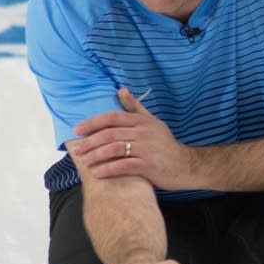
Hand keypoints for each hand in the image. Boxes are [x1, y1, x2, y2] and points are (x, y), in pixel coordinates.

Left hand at [68, 87, 195, 188]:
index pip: (113, 117)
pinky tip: (98, 173)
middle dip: (90, 141)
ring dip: (97, 155)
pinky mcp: (149, 166)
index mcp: (142, 121)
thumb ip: (135, 107)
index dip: (93, 123)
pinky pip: (124, 166)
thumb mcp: (152, 122)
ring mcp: (147, 149)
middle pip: (111, 134)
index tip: (78, 129)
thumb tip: (121, 90)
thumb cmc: (166, 145)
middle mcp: (144, 133)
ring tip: (84, 161)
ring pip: (115, 149)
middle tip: (76, 149)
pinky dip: (109, 169)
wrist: (187, 166)